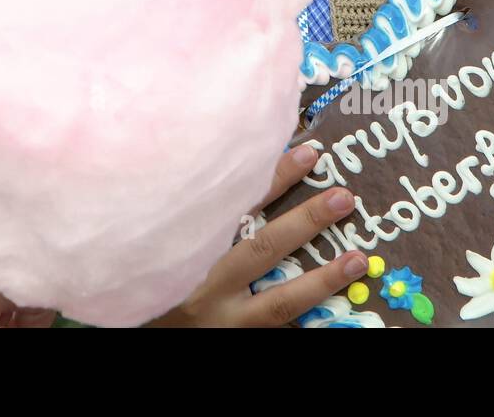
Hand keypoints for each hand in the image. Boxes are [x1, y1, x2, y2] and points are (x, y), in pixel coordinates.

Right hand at [145, 144, 366, 326]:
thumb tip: (246, 170)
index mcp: (187, 245)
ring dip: (322, 280)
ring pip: (278, 301)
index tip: (308, 154)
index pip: (234, 204)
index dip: (273, 179)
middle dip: (305, 222)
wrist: (135, 332)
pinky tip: (341, 311)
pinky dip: (309, 320)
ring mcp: (223, 320)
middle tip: (343, 197)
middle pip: (261, 249)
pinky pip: (278, 329)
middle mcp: (203, 284)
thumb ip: (201, 209)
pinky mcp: (238, 339)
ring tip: (358, 259)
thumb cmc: (154, 274)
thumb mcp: (169, 237)